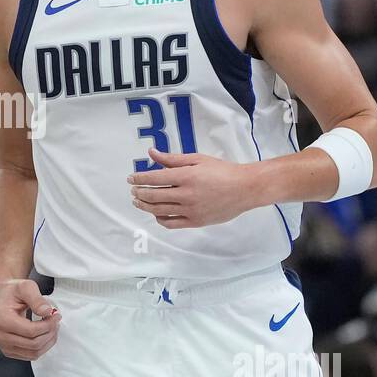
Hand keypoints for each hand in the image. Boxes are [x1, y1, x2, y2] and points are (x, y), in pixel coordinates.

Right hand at [0, 279, 58, 359]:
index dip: (48, 325)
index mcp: (2, 320)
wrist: (2, 298)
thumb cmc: (13, 292)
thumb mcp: (26, 287)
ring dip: (48, 341)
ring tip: (52, 327)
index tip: (56, 315)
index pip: (31, 331)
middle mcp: (1, 336)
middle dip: (50, 333)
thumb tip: (47, 312)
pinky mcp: (9, 351)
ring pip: (34, 353)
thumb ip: (37, 299)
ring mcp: (4, 346)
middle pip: (34, 344)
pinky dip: (42, 347)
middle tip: (56, 321)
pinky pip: (31, 355)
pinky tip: (45, 334)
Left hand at [128, 148, 254, 227]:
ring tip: (138, 201)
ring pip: (160, 210)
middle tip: (133, 190)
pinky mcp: (196, 221)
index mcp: (187, 176)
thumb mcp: (197, 159)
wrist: (245, 188)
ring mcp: (191, 210)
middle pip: (154, 195)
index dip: (139, 179)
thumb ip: (172, 159)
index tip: (131, 178)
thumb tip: (152, 153)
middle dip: (139, 193)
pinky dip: (160, 219)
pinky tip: (156, 213)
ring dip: (145, 206)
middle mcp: (187, 194)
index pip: (154, 178)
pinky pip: (172, 223)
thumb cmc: (223, 171)